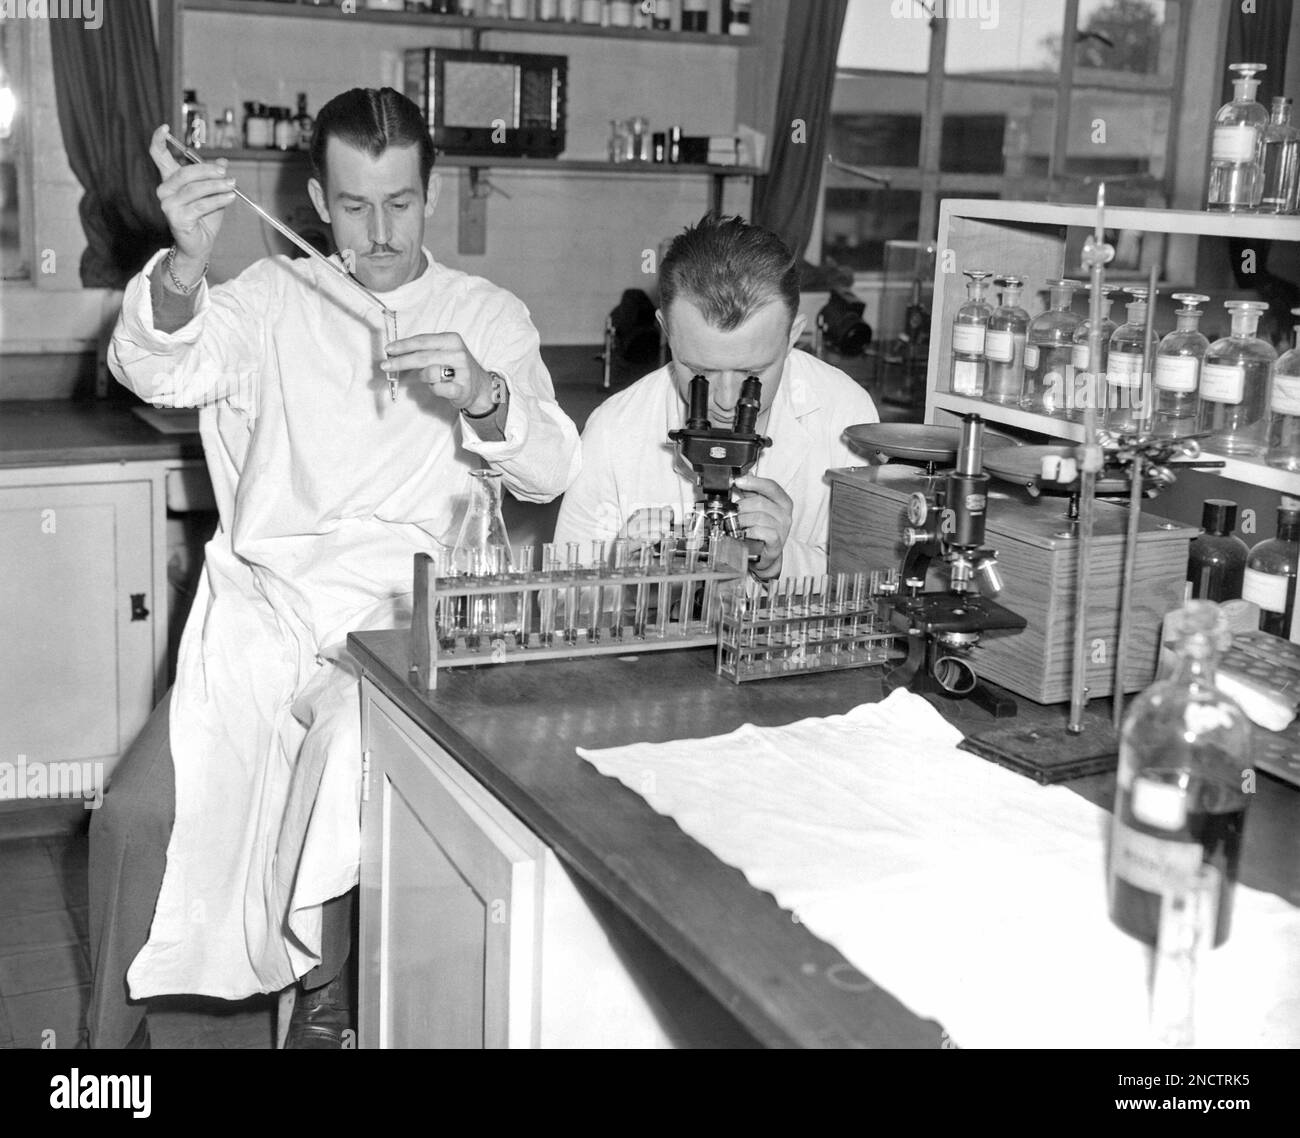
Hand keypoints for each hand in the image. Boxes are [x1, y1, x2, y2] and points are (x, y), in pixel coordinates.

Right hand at [148, 124, 234, 274]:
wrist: (199, 245)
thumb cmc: (204, 218)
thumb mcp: (212, 193)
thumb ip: (214, 177)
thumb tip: (223, 161)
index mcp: (170, 180)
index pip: (158, 156)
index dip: (158, 140)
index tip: (164, 128)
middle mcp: (164, 190)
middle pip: (184, 172)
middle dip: (207, 170)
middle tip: (225, 172)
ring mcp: (168, 204)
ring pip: (195, 189)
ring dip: (216, 186)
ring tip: (232, 185)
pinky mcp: (177, 218)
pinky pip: (201, 205)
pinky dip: (218, 200)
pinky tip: (230, 198)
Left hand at [381, 332, 495, 412]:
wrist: (479, 387)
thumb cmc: (456, 368)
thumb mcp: (443, 352)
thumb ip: (423, 350)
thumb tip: (396, 352)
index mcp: (452, 340)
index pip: (422, 341)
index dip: (403, 346)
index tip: (389, 350)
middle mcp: (458, 353)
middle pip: (422, 357)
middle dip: (401, 362)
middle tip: (386, 366)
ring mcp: (462, 371)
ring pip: (429, 373)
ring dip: (424, 378)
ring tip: (432, 378)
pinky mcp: (462, 388)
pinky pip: (438, 388)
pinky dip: (434, 389)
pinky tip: (441, 387)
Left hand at [732, 474, 792, 577]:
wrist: (766, 553)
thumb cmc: (763, 529)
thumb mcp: (759, 508)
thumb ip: (752, 492)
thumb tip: (745, 476)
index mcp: (783, 502)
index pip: (770, 486)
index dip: (754, 482)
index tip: (738, 481)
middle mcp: (785, 515)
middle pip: (760, 502)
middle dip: (742, 506)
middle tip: (732, 512)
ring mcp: (782, 529)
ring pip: (758, 517)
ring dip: (742, 520)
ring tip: (736, 525)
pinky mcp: (776, 543)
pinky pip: (761, 532)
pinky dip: (749, 532)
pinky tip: (744, 533)